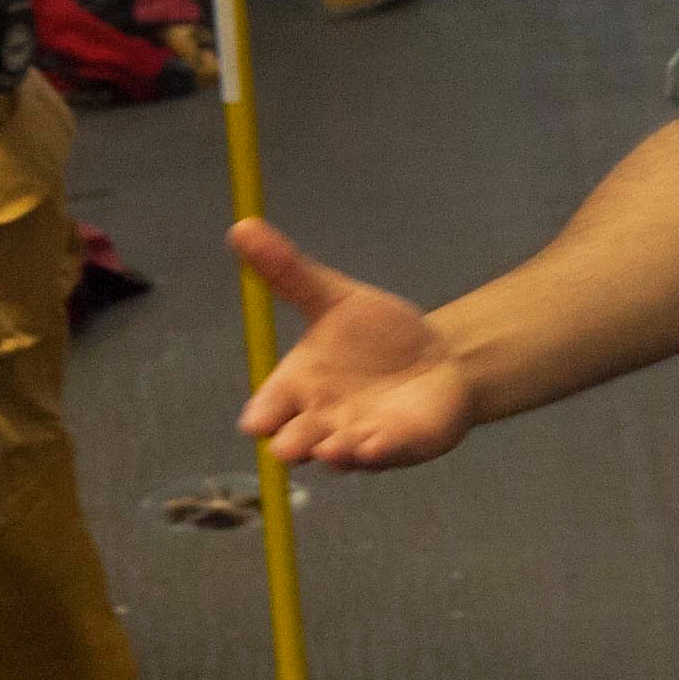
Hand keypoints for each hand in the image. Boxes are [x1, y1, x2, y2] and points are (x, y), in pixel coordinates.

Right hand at [229, 219, 478, 469]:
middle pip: (297, 440)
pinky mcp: (399, 445)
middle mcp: (323, 420)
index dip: (263, 416)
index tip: (256, 420)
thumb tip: (242, 225)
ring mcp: (359, 437)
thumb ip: (288, 271)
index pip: (270, 408)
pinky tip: (375, 445)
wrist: (436, 354)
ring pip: (340, 454)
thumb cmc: (374, 332)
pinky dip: (378, 452)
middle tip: (288, 445)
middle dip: (293, 444)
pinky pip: (385, 454)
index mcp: (299, 385)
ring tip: (334, 447)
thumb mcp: (334, 297)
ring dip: (335, 452)